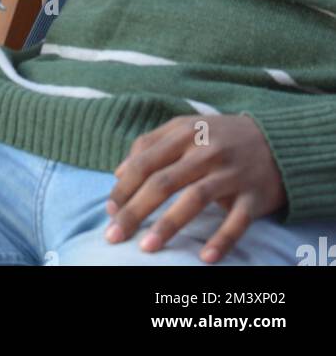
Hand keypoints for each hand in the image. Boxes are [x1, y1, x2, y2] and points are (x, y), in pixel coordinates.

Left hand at [104, 114, 286, 262]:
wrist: (277, 141)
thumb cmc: (219, 137)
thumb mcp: (186, 129)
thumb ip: (151, 145)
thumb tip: (118, 174)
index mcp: (185, 132)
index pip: (145, 161)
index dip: (124, 188)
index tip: (109, 211)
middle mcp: (206, 150)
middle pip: (163, 181)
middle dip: (134, 211)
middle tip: (114, 235)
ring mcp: (231, 172)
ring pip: (194, 199)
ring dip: (168, 225)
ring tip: (146, 248)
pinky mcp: (254, 195)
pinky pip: (236, 221)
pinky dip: (222, 240)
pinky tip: (205, 258)